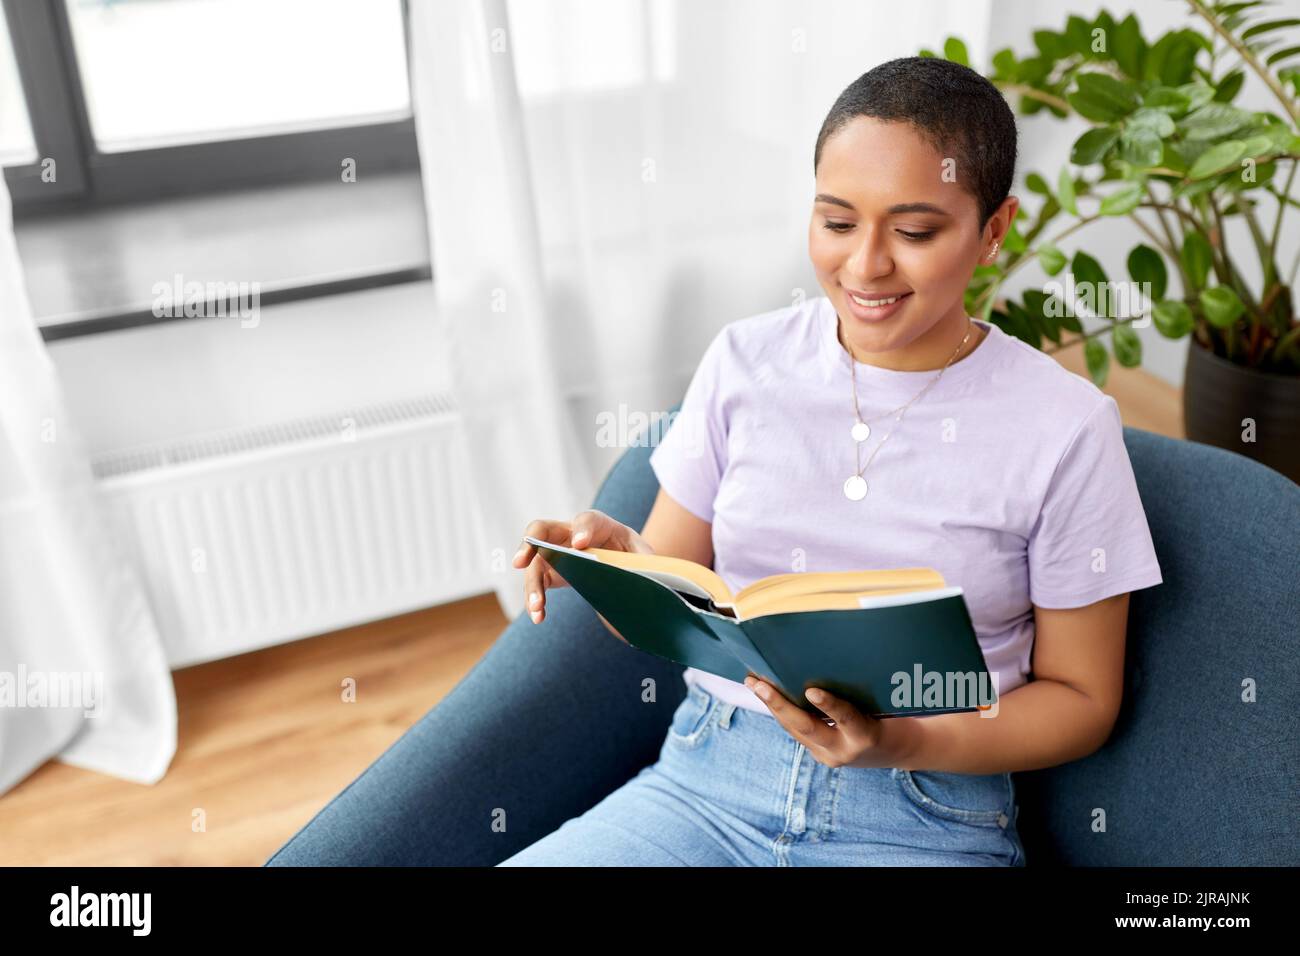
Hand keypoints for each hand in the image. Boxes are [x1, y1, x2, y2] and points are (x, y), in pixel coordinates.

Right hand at [512, 509, 654, 626]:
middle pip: (543, 529)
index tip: (580, 545)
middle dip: (530, 542)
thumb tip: (642, 577)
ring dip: (531, 585)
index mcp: (600, 526)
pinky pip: (536, 583)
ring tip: (537, 607)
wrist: (621, 564)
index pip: (588, 520)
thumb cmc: (632, 556)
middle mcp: (570, 533)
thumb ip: (643, 563)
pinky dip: (535, 600)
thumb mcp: (644, 558)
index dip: (583, 530)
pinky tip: (539, 617)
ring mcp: (555, 551)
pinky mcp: (549, 571)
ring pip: (534, 562)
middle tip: (521, 562)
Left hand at [743, 677, 894, 768]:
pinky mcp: (817, 753)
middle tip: (760, 685)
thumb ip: (861, 691)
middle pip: (807, 728)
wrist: (894, 751)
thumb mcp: (884, 705)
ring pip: (794, 729)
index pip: (847, 718)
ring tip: (753, 682)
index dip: (830, 705)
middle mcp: (844, 750)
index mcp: (867, 735)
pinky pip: (795, 730)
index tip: (813, 690)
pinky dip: (780, 710)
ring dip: (772, 705)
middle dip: (780, 705)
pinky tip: (764, 692)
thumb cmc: (890, 716)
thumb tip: (829, 661)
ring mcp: (827, 756)